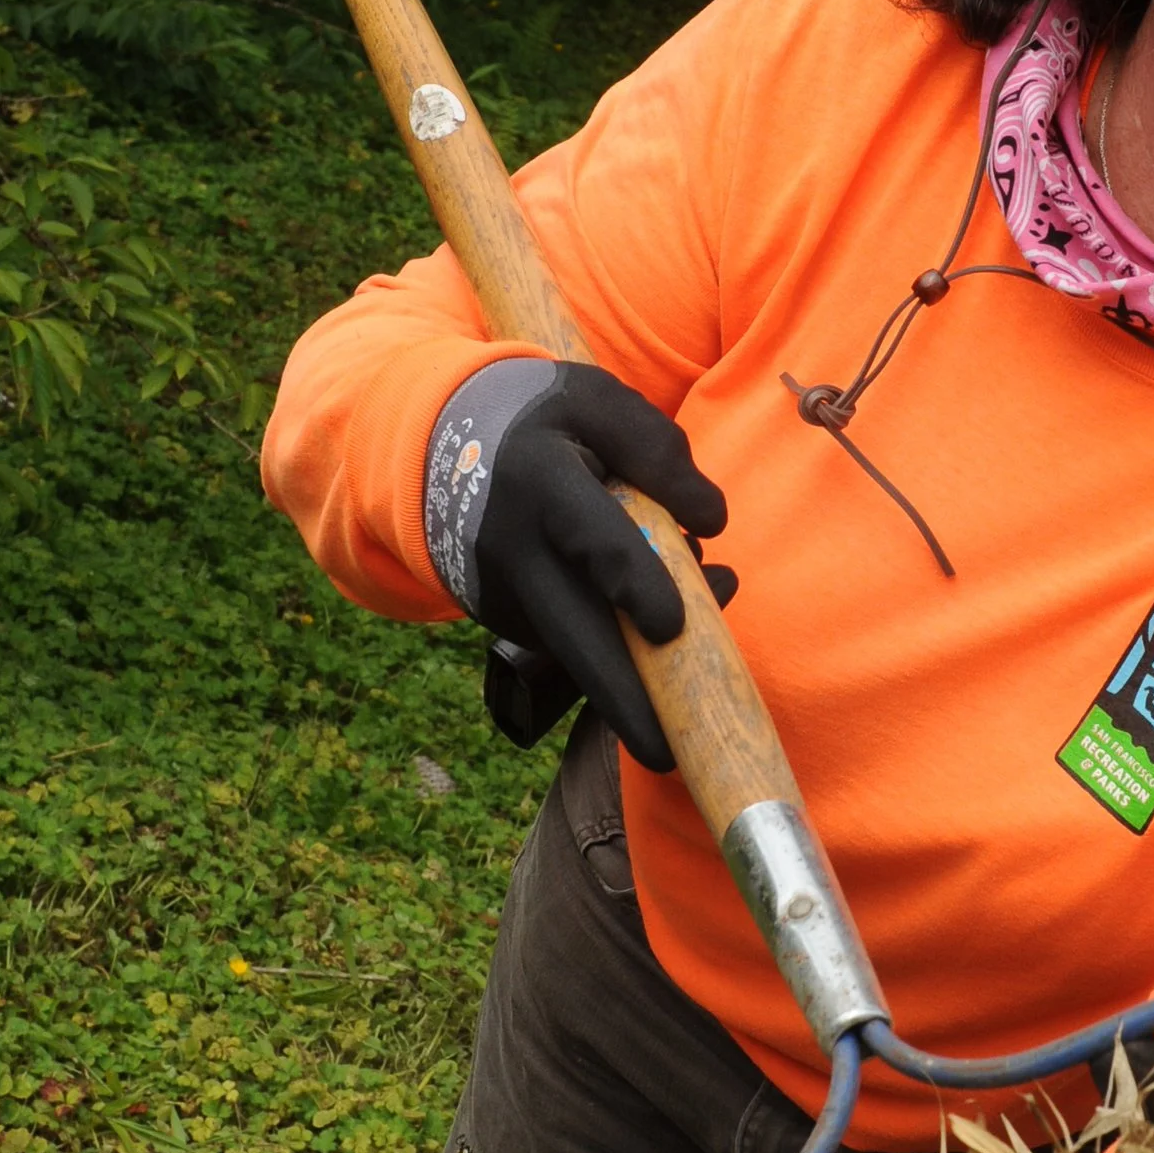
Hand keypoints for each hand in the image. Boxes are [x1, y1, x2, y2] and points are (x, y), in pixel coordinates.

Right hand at [428, 361, 730, 772]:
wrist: (442, 445)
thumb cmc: (540, 421)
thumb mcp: (595, 399)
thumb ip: (657, 448)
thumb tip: (710, 522)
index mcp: (539, 480)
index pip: (591, 540)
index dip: (634, 585)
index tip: (671, 627)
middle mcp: (513, 548)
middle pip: (574, 638)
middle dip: (623, 700)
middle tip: (669, 753)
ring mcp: (503, 594)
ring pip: (581, 651)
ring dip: (645, 659)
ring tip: (700, 597)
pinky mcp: (504, 620)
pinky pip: (574, 642)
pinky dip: (622, 639)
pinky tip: (661, 601)